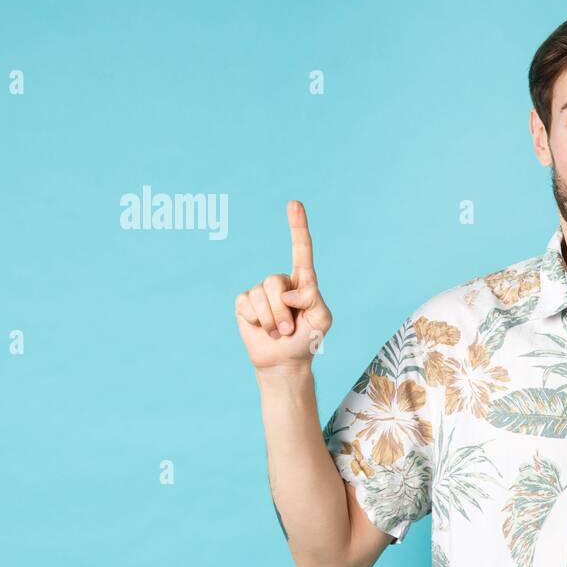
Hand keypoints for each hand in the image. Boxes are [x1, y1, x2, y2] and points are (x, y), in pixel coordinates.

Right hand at [234, 200, 333, 370]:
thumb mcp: (322, 319)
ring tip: (279, 332)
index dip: (298, 227)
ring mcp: (261, 292)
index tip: (294, 204)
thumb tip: (287, 292)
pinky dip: (256, 321)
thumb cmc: (307, 339)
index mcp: (303, 282)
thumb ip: (312, 299)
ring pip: (260, 295)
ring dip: (271, 321)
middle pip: (274, 281)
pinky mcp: (245, 303)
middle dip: (281, 312)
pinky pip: (246, 305)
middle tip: (289, 330)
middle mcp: (281, 283)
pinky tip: (262, 329)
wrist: (284, 362)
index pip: (301, 251)